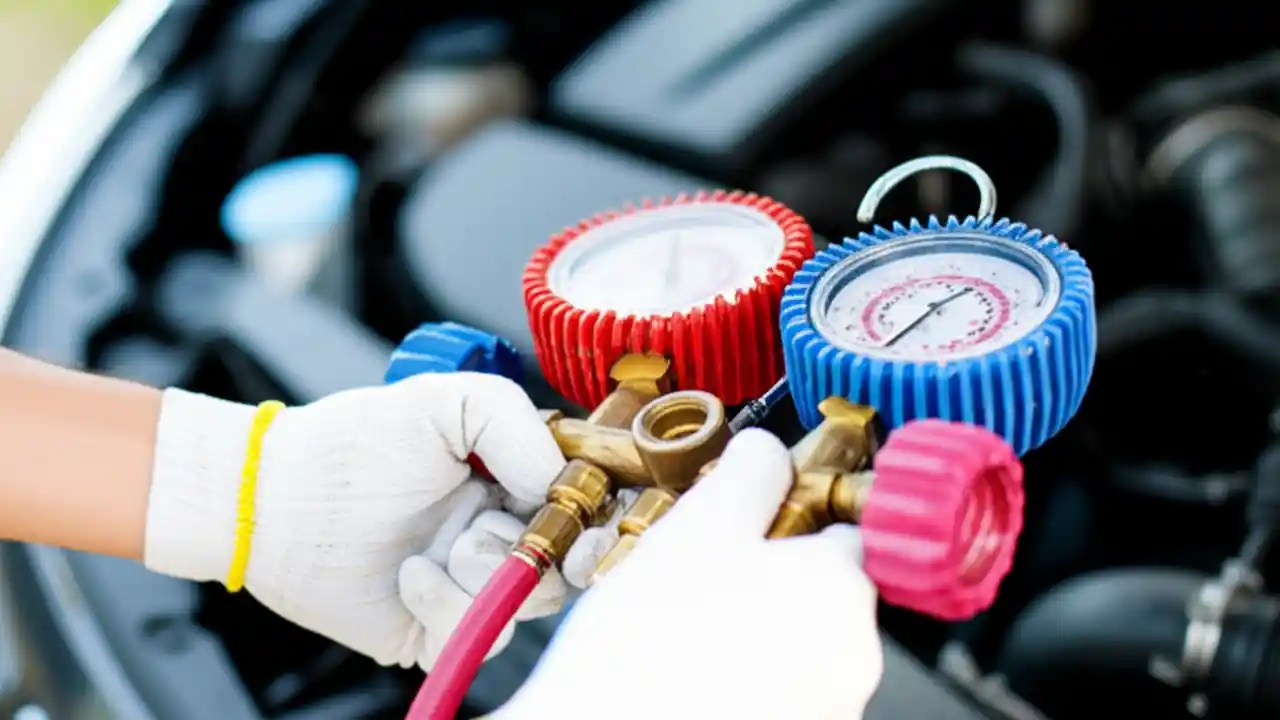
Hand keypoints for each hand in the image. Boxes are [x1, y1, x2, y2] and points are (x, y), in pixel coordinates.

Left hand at [143, 372, 567, 670]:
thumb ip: (517, 423)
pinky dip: (448, 605)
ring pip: (530, 601)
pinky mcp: (441, 627)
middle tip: (552, 545)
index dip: (610, 512)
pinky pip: (478, 636)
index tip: (604, 515)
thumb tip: (558, 484)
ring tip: (445, 544)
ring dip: (490, 570)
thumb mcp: (445, 401)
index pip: (591, 499)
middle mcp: (502, 530)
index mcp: (515, 476)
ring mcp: (473, 582)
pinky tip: (411, 575)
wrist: (278, 499)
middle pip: (575, 558)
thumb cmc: (353, 443)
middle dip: (564, 551)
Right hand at [495, 429, 883, 719]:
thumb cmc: (648, 648)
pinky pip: (774, 691)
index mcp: (842, 589)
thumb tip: (767, 448)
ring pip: (790, 644)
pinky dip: (739, 680)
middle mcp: (854, 655)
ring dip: (748, 631)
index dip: (780, 520)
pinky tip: (687, 675)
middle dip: (761, 580)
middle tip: (693, 583)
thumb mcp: (699, 526)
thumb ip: (749, 473)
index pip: (834, 530)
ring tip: (680, 635)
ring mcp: (829, 706)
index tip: (740, 528)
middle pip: (813, 592)